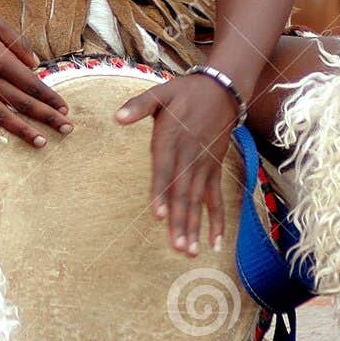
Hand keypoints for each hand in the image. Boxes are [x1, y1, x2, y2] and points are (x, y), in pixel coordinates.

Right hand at [0, 0, 72, 145]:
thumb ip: (18, 43)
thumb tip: (36, 64)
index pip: (31, 84)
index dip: (50, 98)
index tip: (65, 109)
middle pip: (21, 103)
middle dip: (46, 117)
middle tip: (66, 129)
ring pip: (1, 115)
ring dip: (22, 130)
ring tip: (41, 142)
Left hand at [116, 73, 237, 255]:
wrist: (222, 90)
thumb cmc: (185, 93)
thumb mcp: (160, 92)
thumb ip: (139, 105)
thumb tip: (117, 117)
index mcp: (172, 138)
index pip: (165, 169)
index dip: (162, 192)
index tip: (159, 214)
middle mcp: (190, 155)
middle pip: (183, 192)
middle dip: (180, 221)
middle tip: (177, 246)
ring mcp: (204, 165)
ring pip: (198, 200)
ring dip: (195, 226)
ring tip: (189, 250)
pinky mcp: (214, 169)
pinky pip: (216, 198)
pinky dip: (216, 220)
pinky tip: (215, 242)